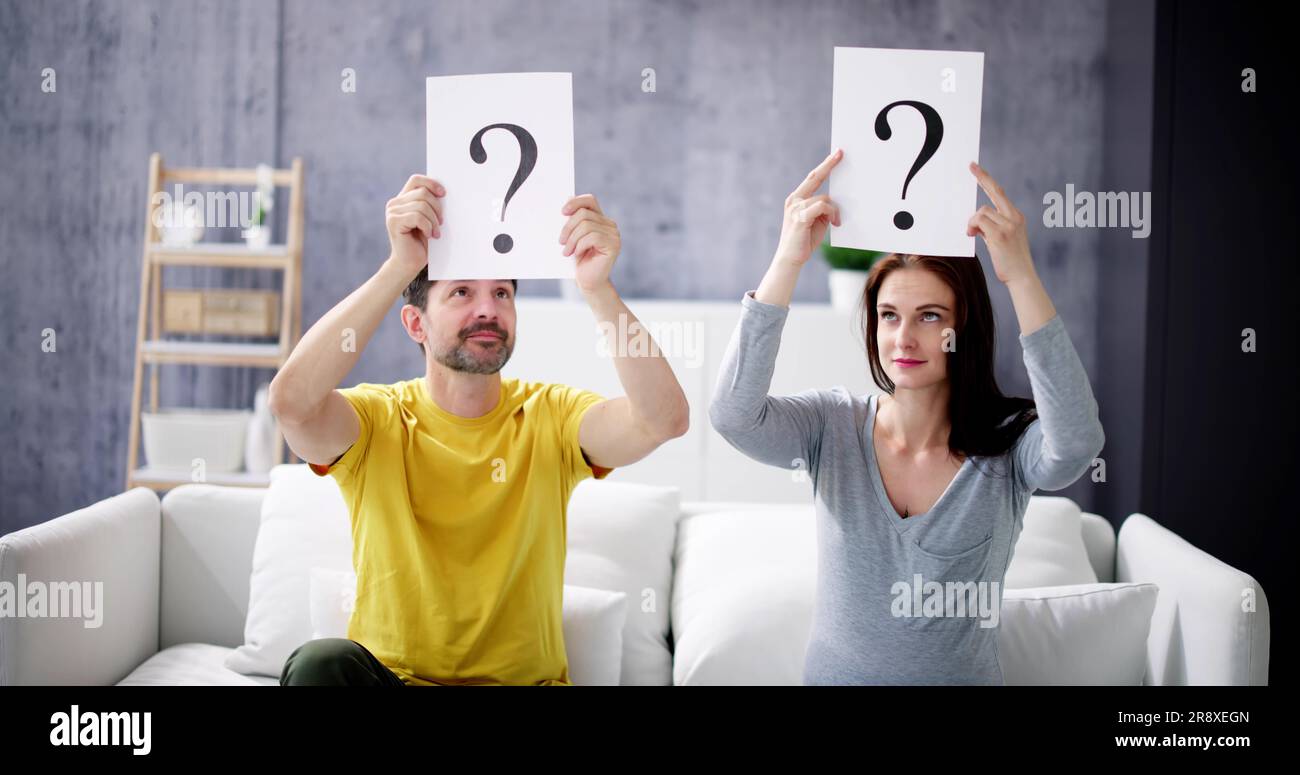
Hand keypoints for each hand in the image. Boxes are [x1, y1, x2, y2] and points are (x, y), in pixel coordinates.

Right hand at [385, 174, 444, 274]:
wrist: (409, 264)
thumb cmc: (422, 243)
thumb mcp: (428, 220)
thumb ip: (430, 205)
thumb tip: (444, 192)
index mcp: (403, 199)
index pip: (416, 180)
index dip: (431, 183)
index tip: (444, 194)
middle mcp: (395, 203)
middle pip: (423, 193)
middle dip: (437, 208)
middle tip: (441, 222)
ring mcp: (392, 212)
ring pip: (422, 205)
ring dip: (434, 221)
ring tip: (436, 233)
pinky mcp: (393, 222)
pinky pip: (418, 217)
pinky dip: (428, 227)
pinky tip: (429, 235)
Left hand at [559, 194, 620, 294]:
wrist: (588, 281)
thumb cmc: (579, 260)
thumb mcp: (573, 236)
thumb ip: (574, 219)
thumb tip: (568, 198)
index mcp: (601, 219)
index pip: (590, 200)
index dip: (575, 202)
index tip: (562, 212)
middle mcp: (610, 225)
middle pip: (584, 214)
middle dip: (568, 227)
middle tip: (560, 241)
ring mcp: (614, 235)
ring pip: (586, 226)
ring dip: (572, 239)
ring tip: (566, 251)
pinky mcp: (614, 245)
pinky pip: (592, 237)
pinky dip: (580, 245)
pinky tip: (577, 254)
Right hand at [773, 149, 842, 266]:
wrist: (791, 259)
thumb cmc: (805, 240)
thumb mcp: (817, 220)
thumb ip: (823, 208)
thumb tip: (836, 200)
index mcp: (796, 199)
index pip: (812, 177)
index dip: (825, 165)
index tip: (836, 154)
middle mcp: (794, 200)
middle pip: (815, 176)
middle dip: (828, 164)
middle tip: (840, 153)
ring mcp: (796, 208)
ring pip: (825, 198)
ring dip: (835, 210)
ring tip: (836, 223)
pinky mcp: (800, 217)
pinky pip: (823, 207)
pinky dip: (832, 214)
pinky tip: (834, 223)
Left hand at [966, 162, 1033, 284]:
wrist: (1021, 277)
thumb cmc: (1009, 261)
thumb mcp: (1000, 239)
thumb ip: (990, 227)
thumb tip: (976, 221)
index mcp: (1016, 216)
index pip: (999, 193)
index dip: (987, 180)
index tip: (976, 168)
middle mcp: (1014, 217)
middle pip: (994, 191)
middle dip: (982, 177)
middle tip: (971, 164)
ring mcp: (1009, 225)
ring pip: (981, 211)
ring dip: (973, 222)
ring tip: (974, 234)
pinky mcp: (1000, 234)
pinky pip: (979, 221)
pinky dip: (973, 226)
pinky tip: (973, 235)